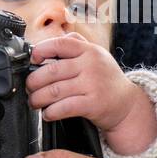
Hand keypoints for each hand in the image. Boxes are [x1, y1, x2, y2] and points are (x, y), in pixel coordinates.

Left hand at [27, 33, 156, 154]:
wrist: (127, 103)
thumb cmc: (106, 80)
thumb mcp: (96, 56)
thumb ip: (75, 45)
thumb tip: (47, 45)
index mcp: (89, 50)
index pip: (59, 44)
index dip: (40, 50)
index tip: (32, 60)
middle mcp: (91, 65)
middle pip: (51, 71)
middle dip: (33, 82)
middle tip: (29, 88)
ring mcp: (93, 84)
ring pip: (54, 91)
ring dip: (38, 99)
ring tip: (34, 102)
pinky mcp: (93, 104)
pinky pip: (64, 108)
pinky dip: (51, 112)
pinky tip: (48, 113)